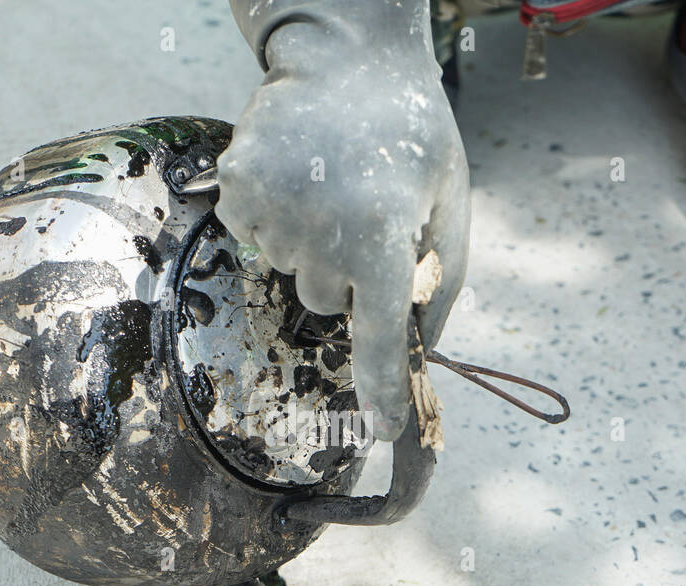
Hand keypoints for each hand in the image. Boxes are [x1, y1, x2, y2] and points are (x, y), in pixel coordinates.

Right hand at [217, 2, 469, 439]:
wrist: (346, 54)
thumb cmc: (410, 134)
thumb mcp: (449, 205)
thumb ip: (440, 281)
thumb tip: (423, 350)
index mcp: (383, 237)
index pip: (380, 336)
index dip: (382, 388)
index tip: (384, 431)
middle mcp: (322, 234)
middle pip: (327, 301)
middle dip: (347, 273)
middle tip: (361, 212)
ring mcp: (272, 214)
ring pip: (291, 269)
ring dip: (311, 241)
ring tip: (329, 182)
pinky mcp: (236, 193)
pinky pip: (257, 239)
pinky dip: (276, 218)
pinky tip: (297, 176)